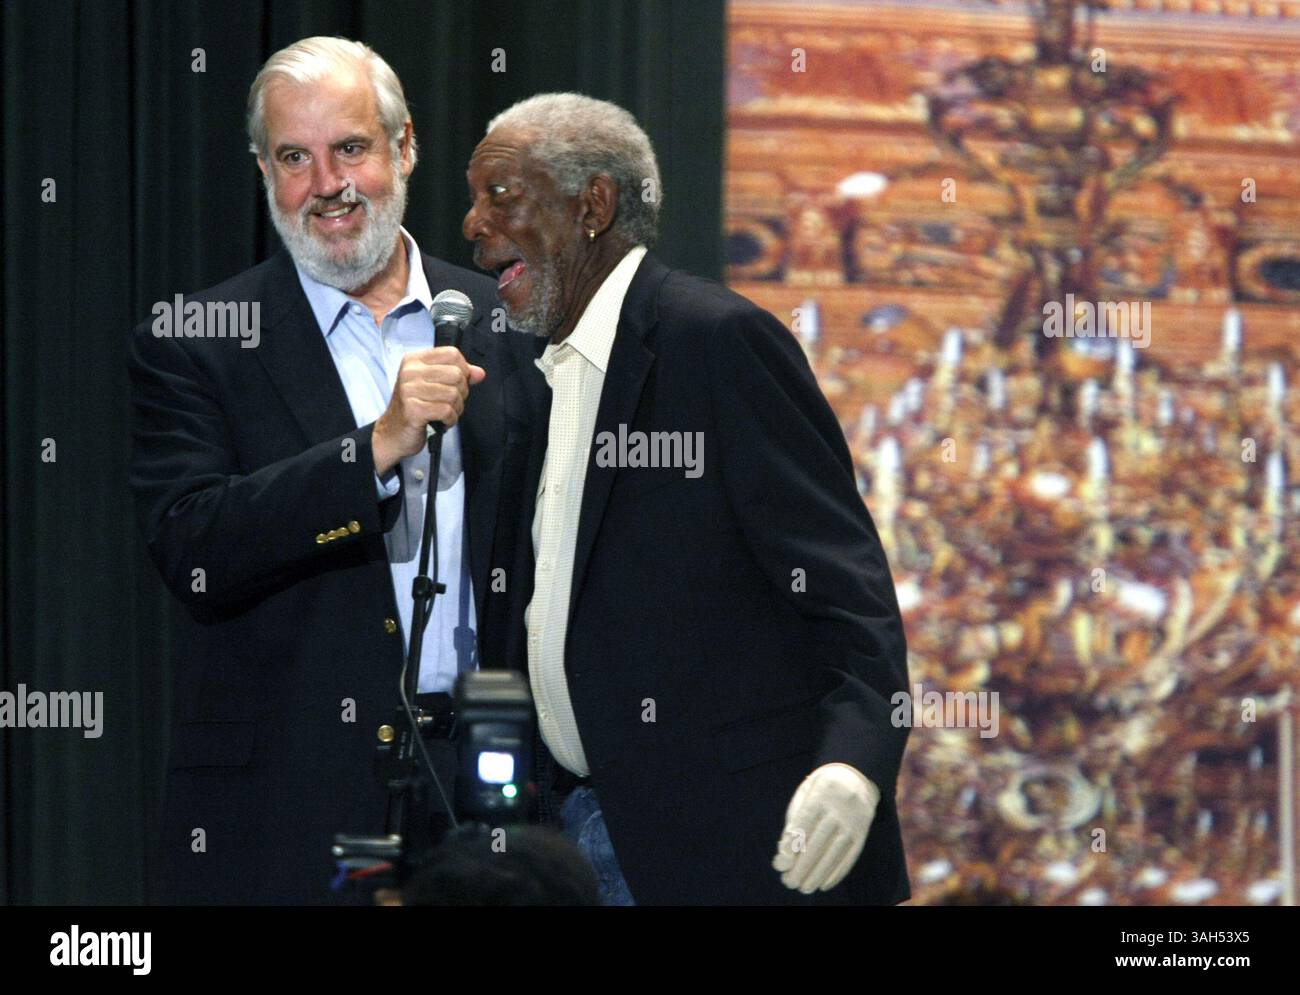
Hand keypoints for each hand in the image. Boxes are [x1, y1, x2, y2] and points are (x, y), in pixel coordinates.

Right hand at [372, 346, 485, 474]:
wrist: (392, 433)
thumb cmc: (414, 407)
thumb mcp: (433, 385)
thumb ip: (458, 375)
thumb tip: (479, 373)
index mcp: (415, 360)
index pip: (452, 354)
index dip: (463, 369)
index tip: (457, 382)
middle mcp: (410, 372)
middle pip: (456, 374)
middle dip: (461, 392)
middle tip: (451, 402)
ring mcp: (410, 390)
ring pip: (454, 394)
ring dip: (456, 408)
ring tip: (446, 413)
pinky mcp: (413, 409)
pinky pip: (447, 411)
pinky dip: (450, 419)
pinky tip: (442, 421)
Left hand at [772, 763, 879, 893]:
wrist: (857, 776)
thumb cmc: (820, 790)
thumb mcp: (804, 795)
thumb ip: (792, 823)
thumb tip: (783, 857)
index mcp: (821, 792)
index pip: (804, 822)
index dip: (792, 845)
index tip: (780, 864)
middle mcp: (840, 807)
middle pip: (819, 841)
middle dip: (802, 866)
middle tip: (788, 882)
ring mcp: (854, 821)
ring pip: (834, 852)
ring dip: (817, 874)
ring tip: (803, 887)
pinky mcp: (863, 833)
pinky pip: (850, 856)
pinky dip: (836, 873)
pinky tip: (823, 884)